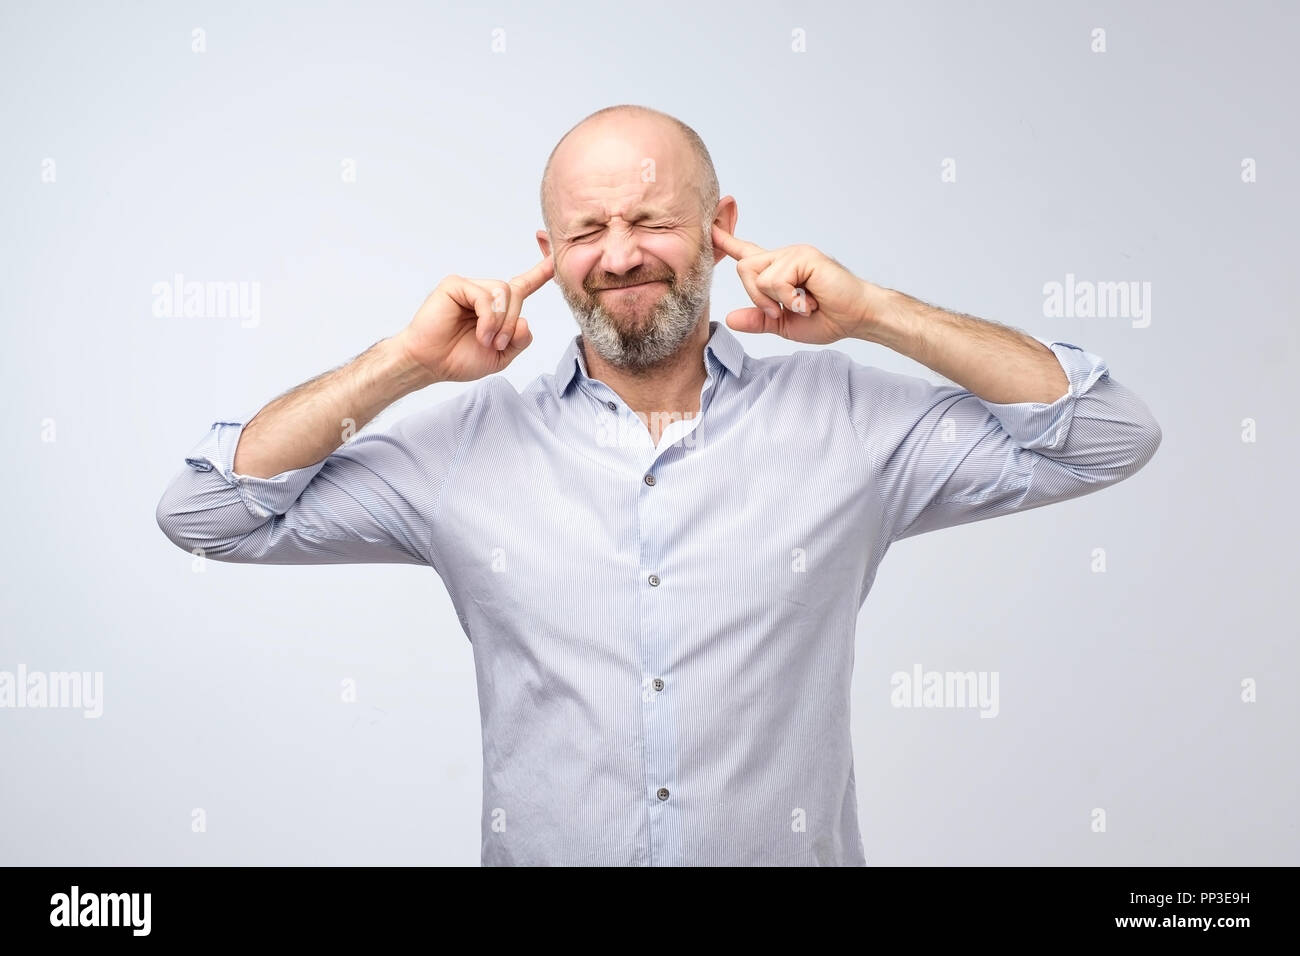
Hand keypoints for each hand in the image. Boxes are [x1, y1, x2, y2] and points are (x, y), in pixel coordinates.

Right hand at [396, 256, 554, 382]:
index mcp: (498, 308)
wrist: (431, 364)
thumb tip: (524, 320)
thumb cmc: (459, 359)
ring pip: (503, 292)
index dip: (541, 272)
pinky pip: (484, 296)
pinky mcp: (455, 285)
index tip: (555, 259)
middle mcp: (485, 293)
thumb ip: (519, 340)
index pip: (524, 285)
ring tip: (486, 339)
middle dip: (511, 323)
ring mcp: (470, 287)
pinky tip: (480, 333)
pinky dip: (488, 318)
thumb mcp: (501, 356)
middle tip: (498, 345)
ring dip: (500, 322)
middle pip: (517, 292)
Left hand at [712, 225, 884, 344]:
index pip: (747, 253)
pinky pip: (774, 279)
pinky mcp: (803, 256)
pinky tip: (808, 301)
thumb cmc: (829, 318)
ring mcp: (794, 253)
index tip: (710, 227)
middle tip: (781, 311)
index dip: (727, 241)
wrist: (858, 318)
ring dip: (773, 299)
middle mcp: (784, 257)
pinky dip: (787, 298)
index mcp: (779, 270)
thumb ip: (758, 320)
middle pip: (744, 268)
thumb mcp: (784, 324)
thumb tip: (730, 318)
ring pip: (756, 274)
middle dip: (756, 296)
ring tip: (800, 305)